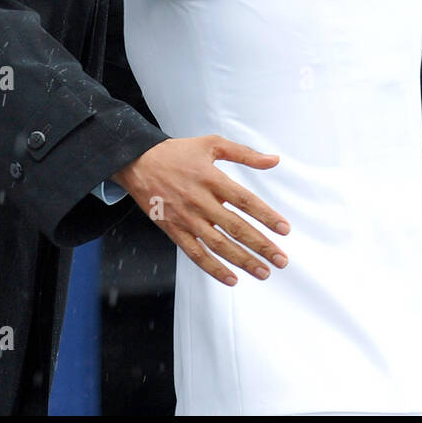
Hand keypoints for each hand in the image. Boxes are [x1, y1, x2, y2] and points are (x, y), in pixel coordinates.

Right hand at [112, 135, 289, 286]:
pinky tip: (231, 278)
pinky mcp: (173, 229)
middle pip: (236, 227)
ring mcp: (186, 217)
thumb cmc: (176, 153)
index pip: (245, 201)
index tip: (284, 229)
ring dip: (243, 260)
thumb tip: (273, 160)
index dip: (266, 216)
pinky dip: (213, 268)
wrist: (137, 162)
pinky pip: (195, 253)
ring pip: (218, 244)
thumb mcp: (212, 144)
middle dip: (261, 246)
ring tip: (263, 271)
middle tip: (280, 260)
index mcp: (211, 178)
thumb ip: (244, 153)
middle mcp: (200, 200)